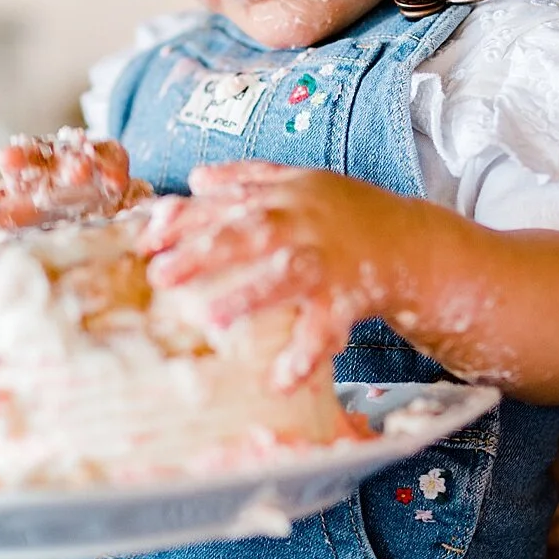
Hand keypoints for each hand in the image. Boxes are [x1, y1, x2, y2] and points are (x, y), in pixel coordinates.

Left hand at [0, 130, 150, 228]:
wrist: (106, 202)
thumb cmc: (57, 223)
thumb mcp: (28, 239)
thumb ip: (4, 247)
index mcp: (13, 197)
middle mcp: (40, 174)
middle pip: (25, 162)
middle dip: (19, 159)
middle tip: (8, 160)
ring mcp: (74, 164)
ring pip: (68, 157)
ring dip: (72, 164)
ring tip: (76, 173)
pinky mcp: (108, 160)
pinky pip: (109, 157)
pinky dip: (110, 166)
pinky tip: (112, 180)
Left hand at [141, 162, 414, 387]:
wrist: (412, 241)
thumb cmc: (346, 214)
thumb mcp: (299, 184)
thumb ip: (247, 179)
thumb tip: (195, 178)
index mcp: (284, 196)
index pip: (226, 204)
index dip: (185, 220)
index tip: (146, 241)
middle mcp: (303, 223)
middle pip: (249, 232)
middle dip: (204, 252)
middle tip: (160, 276)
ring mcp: (327, 260)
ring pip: (286, 276)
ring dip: (249, 297)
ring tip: (209, 321)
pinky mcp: (350, 295)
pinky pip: (326, 326)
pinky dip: (305, 353)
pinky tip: (280, 380)